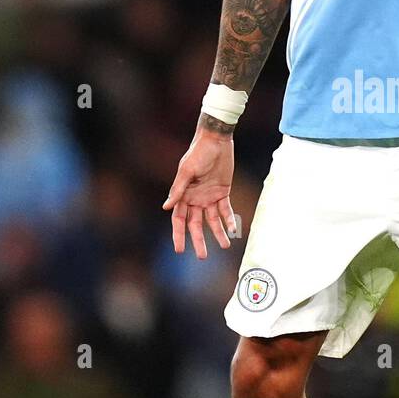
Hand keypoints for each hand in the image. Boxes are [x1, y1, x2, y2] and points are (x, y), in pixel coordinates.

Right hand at [163, 128, 236, 257]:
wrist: (216, 140)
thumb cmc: (198, 153)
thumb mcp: (187, 170)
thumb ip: (178, 189)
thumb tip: (166, 206)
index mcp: (183, 195)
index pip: (179, 220)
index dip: (179, 235)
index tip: (180, 250)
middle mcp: (195, 199)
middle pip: (196, 224)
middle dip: (199, 240)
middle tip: (203, 257)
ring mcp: (209, 196)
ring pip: (213, 220)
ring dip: (218, 233)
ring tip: (225, 245)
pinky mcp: (223, 192)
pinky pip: (226, 210)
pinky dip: (229, 220)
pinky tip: (233, 230)